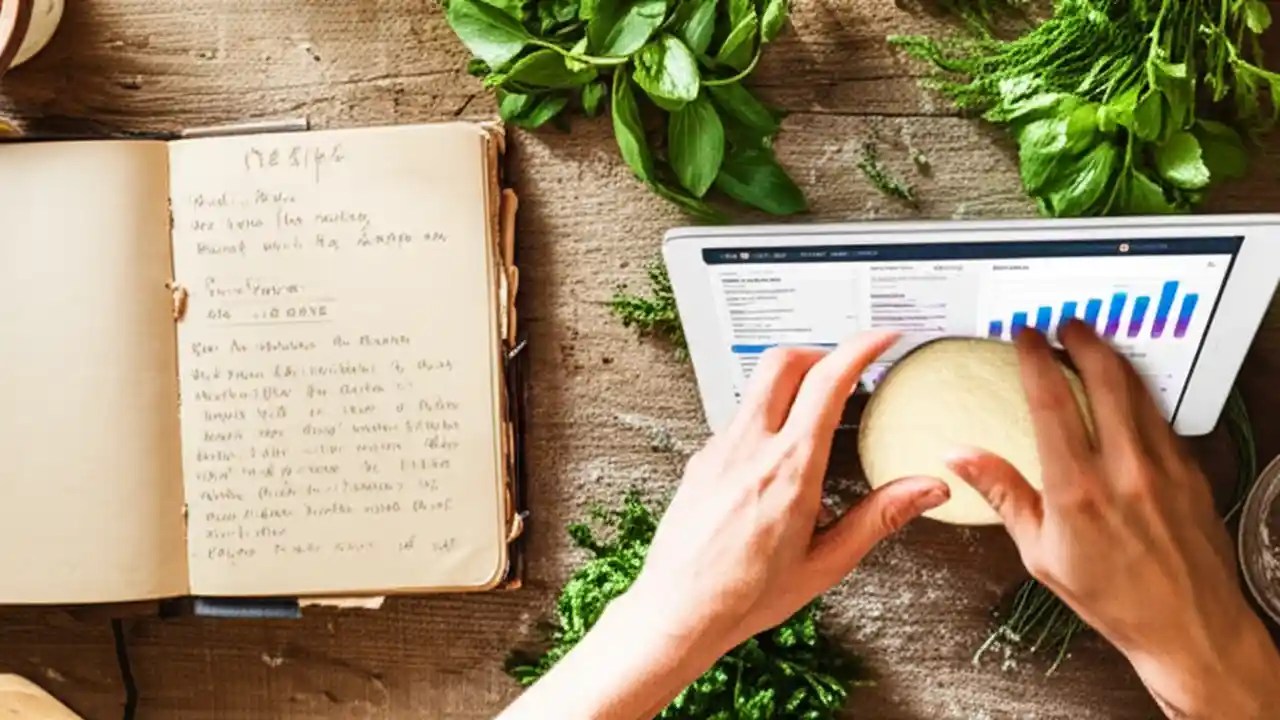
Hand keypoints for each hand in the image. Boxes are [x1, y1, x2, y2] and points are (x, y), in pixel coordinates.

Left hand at [626, 333, 949, 660]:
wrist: (678, 611)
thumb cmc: (746, 595)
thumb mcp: (826, 562)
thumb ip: (879, 517)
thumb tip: (928, 489)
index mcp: (789, 468)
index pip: (827, 382)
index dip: (859, 348)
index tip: (881, 338)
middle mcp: (749, 448)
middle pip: (783, 362)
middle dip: (820, 351)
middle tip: (845, 366)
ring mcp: (718, 450)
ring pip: (756, 388)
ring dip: (790, 384)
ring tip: (815, 412)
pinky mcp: (700, 462)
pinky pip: (737, 421)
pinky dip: (766, 418)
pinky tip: (778, 455)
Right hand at [948, 320, 1279, 719]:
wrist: (1188, 628)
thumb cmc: (1112, 599)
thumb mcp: (1040, 553)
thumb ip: (1003, 493)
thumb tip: (960, 456)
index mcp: (1077, 490)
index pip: (1052, 402)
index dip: (1036, 360)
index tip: (1026, 337)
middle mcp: (1123, 470)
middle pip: (1104, 380)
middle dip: (1082, 341)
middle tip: (1066, 323)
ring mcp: (1163, 467)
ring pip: (1139, 391)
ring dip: (1113, 358)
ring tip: (1094, 341)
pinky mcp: (1189, 472)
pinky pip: (1161, 415)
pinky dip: (1141, 390)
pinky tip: (1129, 386)